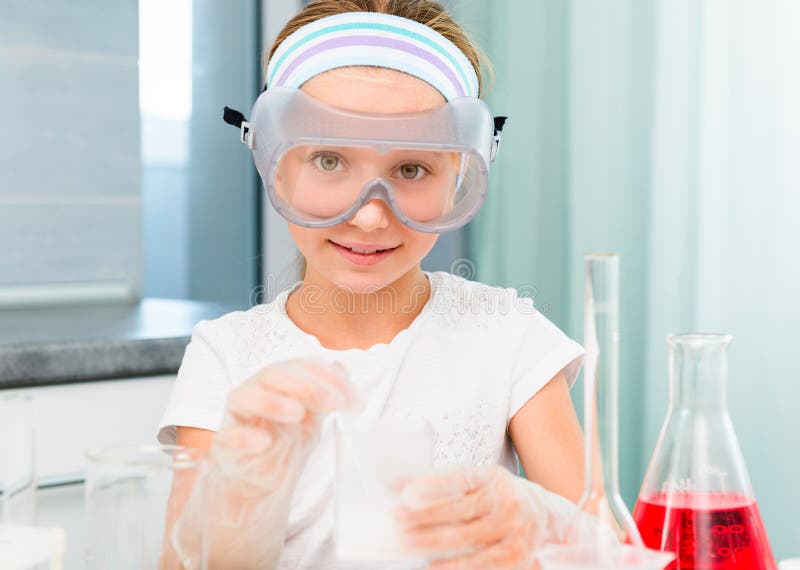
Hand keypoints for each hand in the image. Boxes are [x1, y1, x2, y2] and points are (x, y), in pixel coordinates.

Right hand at [212, 358, 358, 494]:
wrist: (263, 481)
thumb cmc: (287, 441)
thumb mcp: (314, 416)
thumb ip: (327, 394)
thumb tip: (343, 369)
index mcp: (279, 379)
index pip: (301, 366)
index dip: (328, 377)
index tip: (351, 398)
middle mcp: (255, 390)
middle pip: (274, 375)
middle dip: (307, 386)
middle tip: (333, 403)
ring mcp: (238, 416)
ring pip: (245, 397)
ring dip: (272, 401)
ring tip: (297, 413)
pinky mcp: (225, 445)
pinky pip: (227, 436)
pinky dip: (244, 437)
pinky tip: (263, 442)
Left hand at [396, 465, 550, 569]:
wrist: (545, 516)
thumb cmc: (497, 496)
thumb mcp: (474, 480)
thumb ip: (435, 482)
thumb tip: (393, 480)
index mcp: (492, 477)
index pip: (460, 478)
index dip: (434, 486)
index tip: (407, 494)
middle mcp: (506, 500)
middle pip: (460, 510)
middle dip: (425, 517)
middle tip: (396, 522)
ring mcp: (513, 529)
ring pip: (467, 538)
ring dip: (433, 542)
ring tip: (406, 544)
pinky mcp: (516, 555)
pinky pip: (481, 563)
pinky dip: (454, 567)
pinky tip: (432, 567)